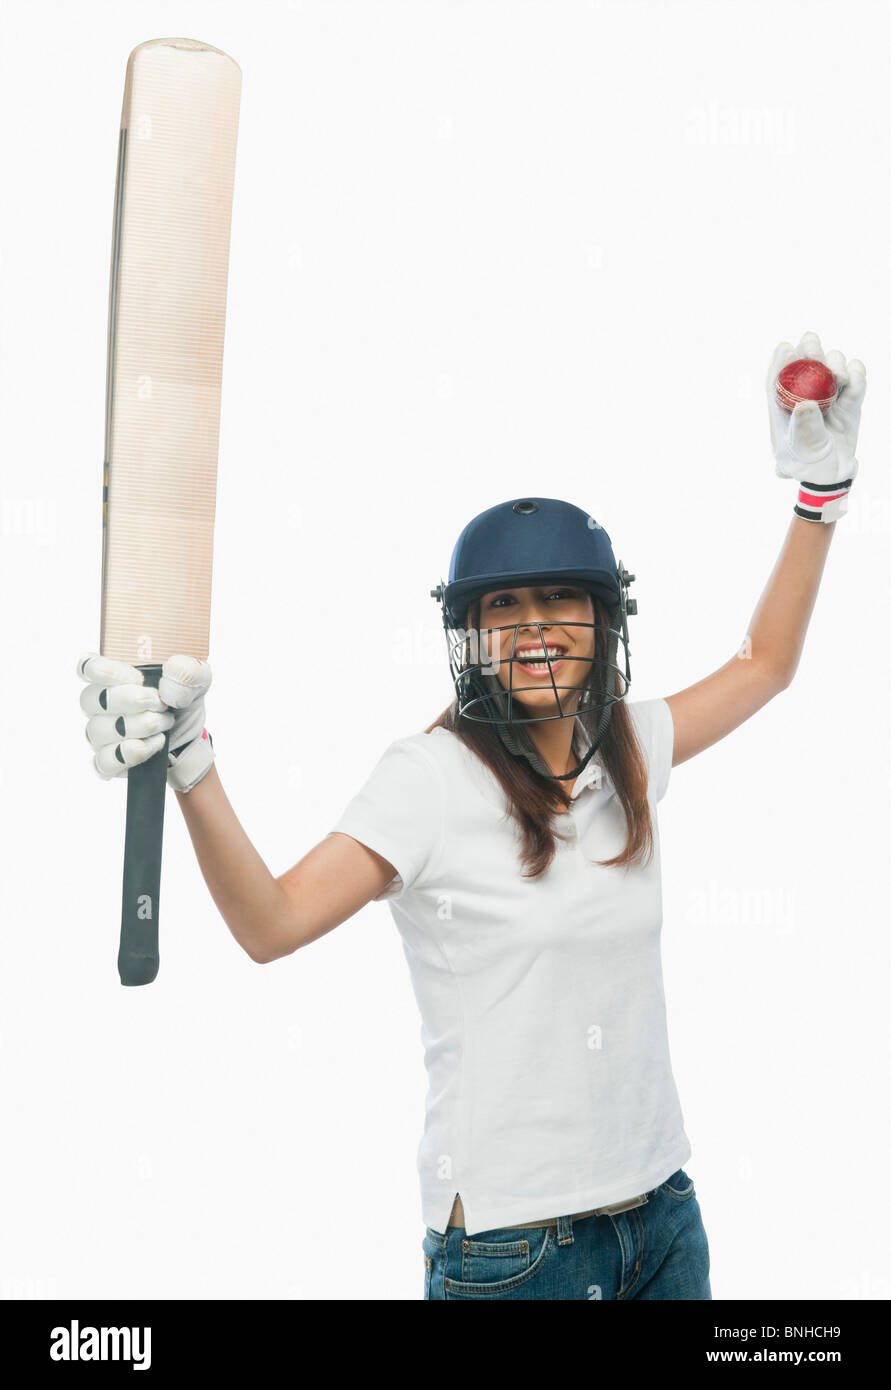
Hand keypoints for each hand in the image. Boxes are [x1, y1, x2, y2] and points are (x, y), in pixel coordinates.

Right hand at [77, 652, 214, 791]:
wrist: (192, 735)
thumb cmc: (184, 700)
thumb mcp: (197, 677)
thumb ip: (186, 671)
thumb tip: (166, 687)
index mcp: (114, 675)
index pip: (87, 667)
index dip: (103, 670)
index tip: (135, 677)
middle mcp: (98, 703)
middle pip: (90, 700)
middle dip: (131, 700)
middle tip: (161, 703)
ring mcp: (100, 733)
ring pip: (99, 730)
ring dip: (139, 726)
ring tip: (165, 723)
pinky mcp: (107, 760)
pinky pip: (104, 761)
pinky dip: (132, 752)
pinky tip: (155, 743)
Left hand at [767, 331, 865, 521]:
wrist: (833, 475)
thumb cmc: (807, 465)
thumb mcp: (802, 450)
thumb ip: (804, 428)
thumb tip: (805, 404)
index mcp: (783, 404)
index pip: (779, 375)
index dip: (782, 359)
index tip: (787, 350)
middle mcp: (805, 393)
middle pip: (806, 359)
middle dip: (810, 348)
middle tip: (814, 351)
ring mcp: (829, 393)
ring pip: (832, 363)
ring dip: (835, 362)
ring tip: (839, 377)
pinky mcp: (850, 398)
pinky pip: (856, 377)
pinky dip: (857, 374)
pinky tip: (854, 380)